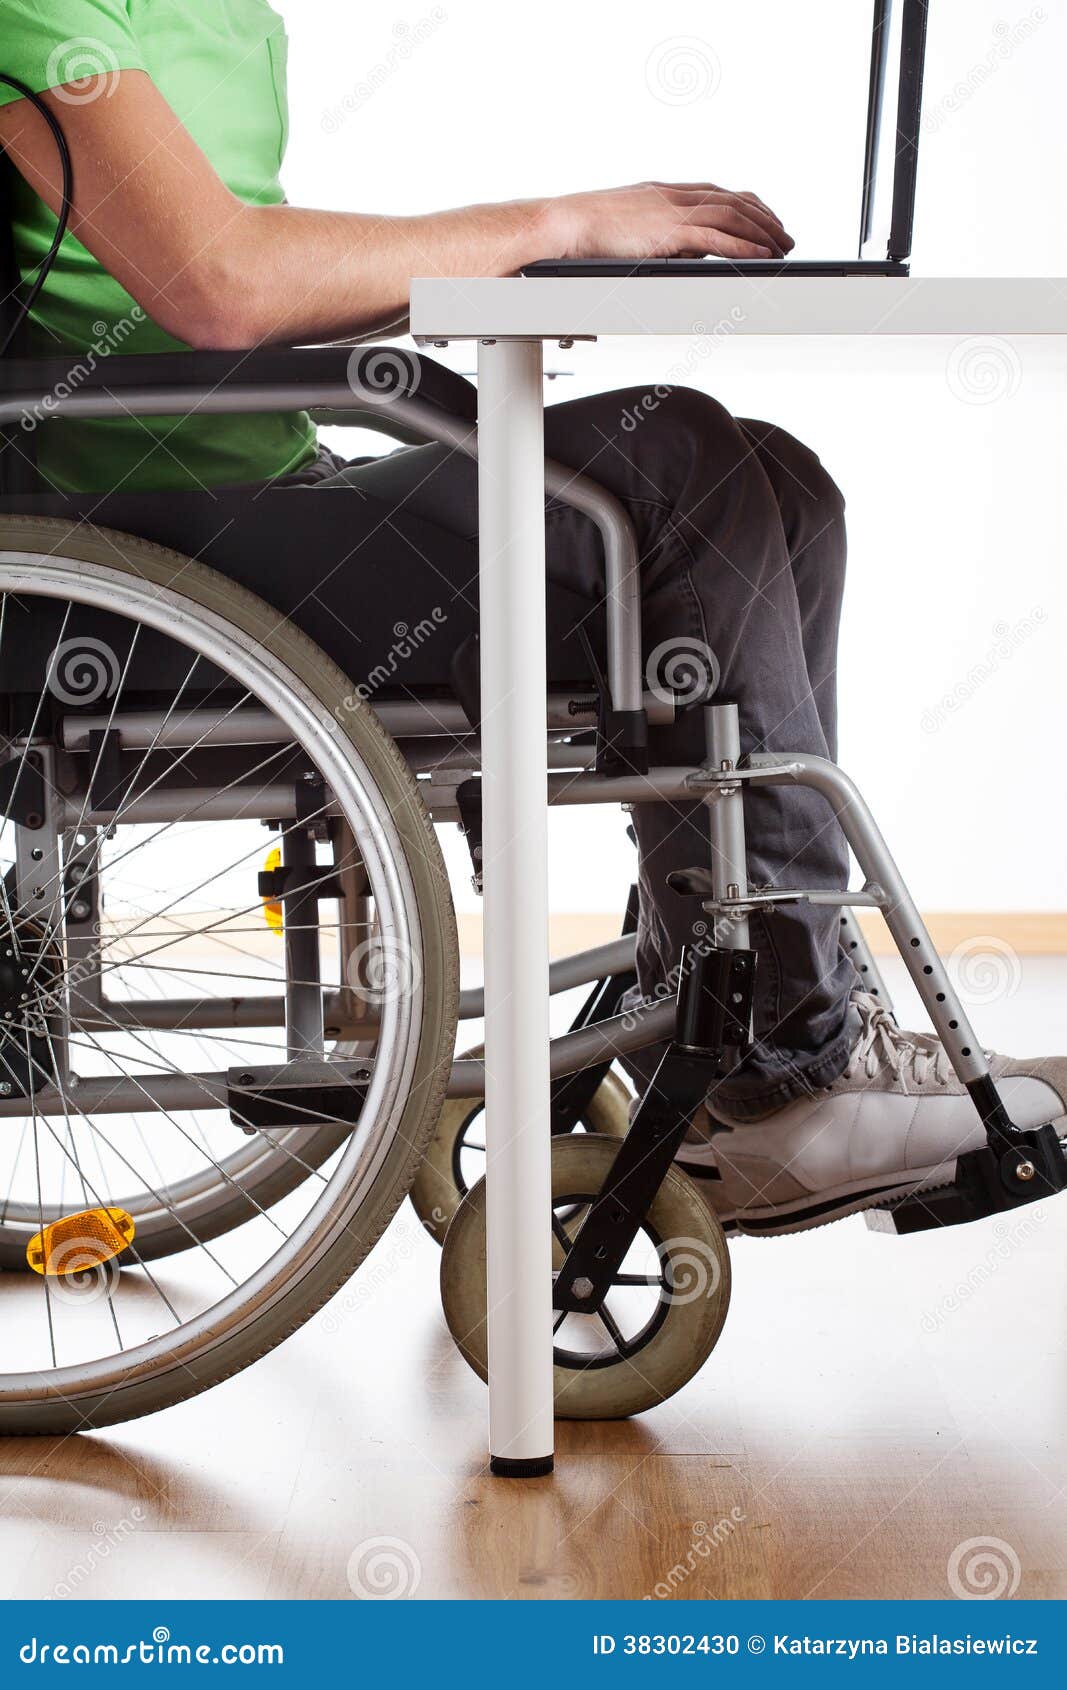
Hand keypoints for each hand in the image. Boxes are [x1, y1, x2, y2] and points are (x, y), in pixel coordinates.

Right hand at [546, 180, 793, 260]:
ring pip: (733, 215)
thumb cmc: (588, 231)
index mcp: (667, 192)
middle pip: (735, 201)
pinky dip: (744, 246)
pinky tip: (761, 255)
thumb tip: (683, 250)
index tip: (766, 220)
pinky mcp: (670, 230)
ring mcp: (674, 210)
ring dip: (762, 233)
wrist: (567, 223)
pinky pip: (718, 237)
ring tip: (782, 249)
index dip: (749, 206)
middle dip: (766, 220)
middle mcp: (675, 195)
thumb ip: (660, 234)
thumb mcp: (631, 226)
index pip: (720, 193)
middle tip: (785, 238)